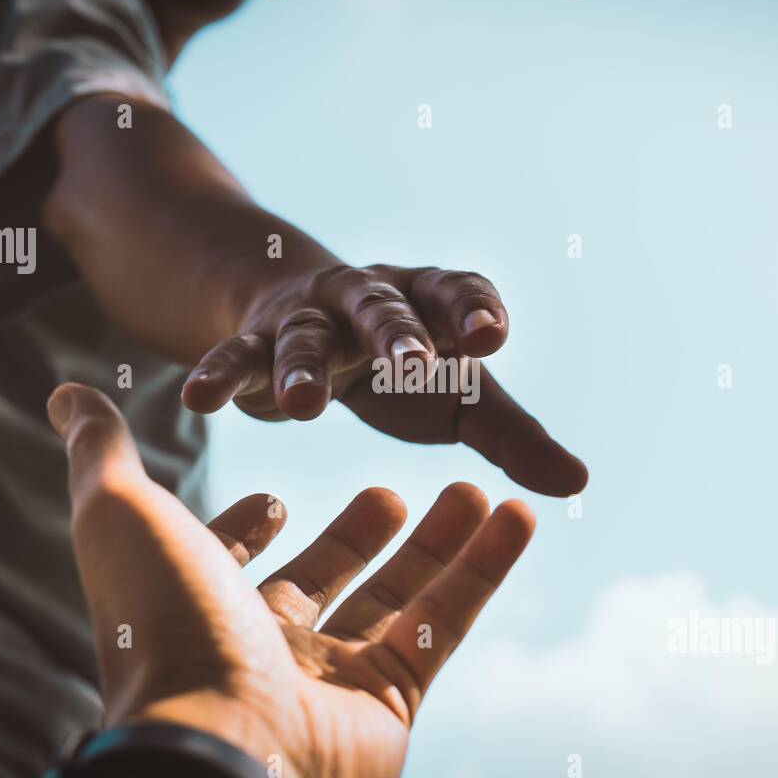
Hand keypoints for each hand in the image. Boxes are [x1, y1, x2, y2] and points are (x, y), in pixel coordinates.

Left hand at [48, 383, 536, 777]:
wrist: (220, 741)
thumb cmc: (165, 624)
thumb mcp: (122, 514)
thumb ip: (101, 452)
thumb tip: (66, 392)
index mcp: (198, 606)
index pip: (227, 565)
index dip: (247, 530)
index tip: (275, 498)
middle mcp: (261, 647)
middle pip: (323, 579)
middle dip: (357, 536)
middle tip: (391, 492)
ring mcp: (328, 679)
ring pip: (396, 600)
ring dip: (439, 543)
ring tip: (475, 488)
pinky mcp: (390, 702)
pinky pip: (445, 626)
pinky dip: (484, 570)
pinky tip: (515, 515)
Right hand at [179, 264, 587, 497]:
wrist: (311, 322)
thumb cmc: (405, 366)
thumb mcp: (460, 397)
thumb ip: (514, 437)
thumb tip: (579, 484)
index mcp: (429, 302)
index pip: (456, 293)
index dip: (472, 310)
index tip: (491, 336)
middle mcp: (369, 299)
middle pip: (384, 309)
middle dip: (396, 333)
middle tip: (412, 363)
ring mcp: (309, 318)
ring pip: (305, 337)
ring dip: (302, 366)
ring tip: (303, 407)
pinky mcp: (255, 342)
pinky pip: (235, 357)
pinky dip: (218, 375)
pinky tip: (197, 399)